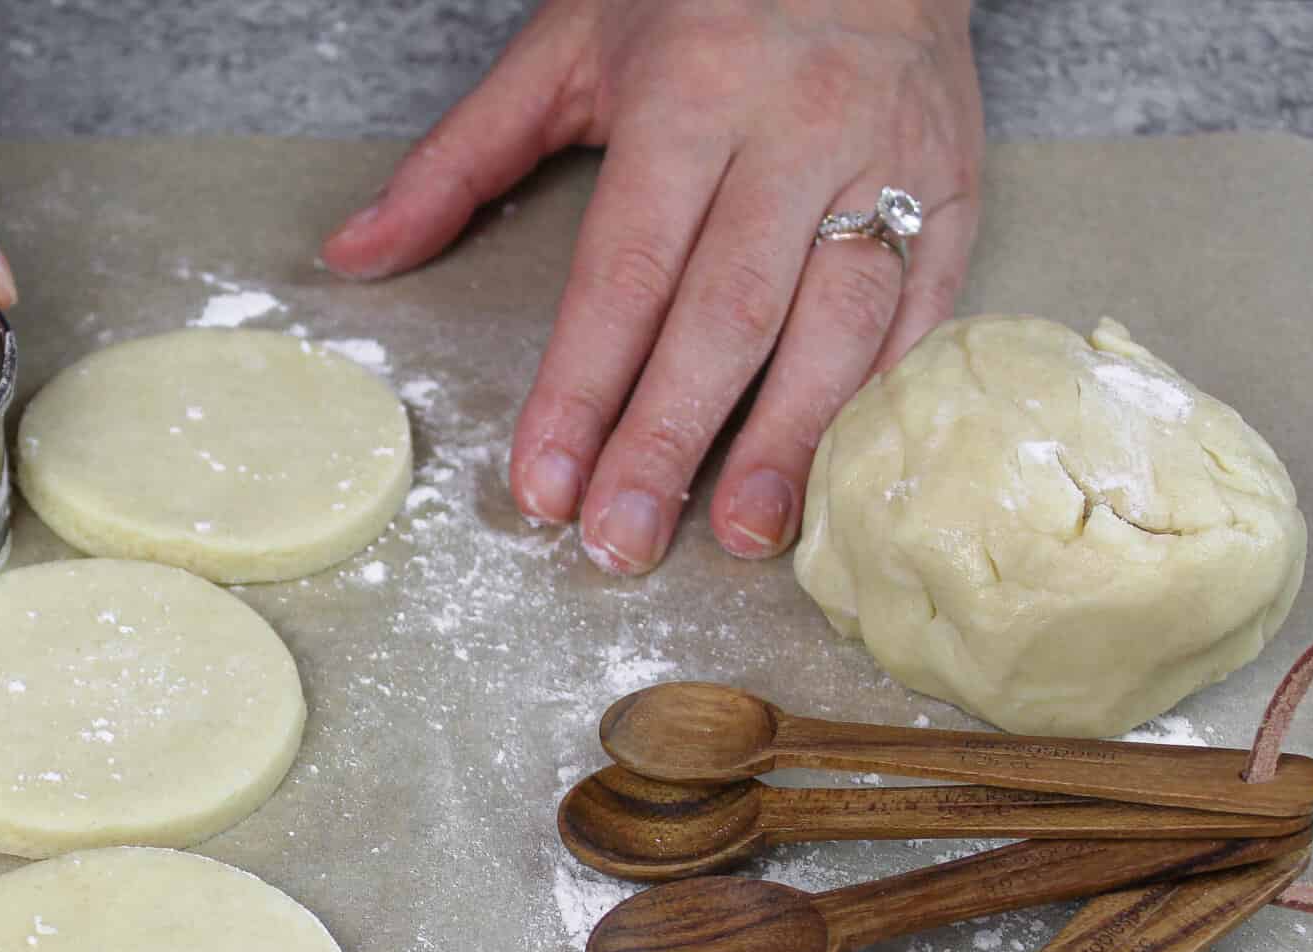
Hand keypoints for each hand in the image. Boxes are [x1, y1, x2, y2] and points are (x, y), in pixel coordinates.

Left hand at [322, 0, 980, 572]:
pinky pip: (920, 313)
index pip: (626, 271)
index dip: (581, 388)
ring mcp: (889, 167)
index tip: (544, 485)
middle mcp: (796, 134)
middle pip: (726, 314)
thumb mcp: (564, 47)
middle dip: (669, 440)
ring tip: (739, 536)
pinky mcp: (954, 196)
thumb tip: (357, 253)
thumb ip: (459, 159)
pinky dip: (876, 403)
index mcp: (691, 97)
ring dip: (787, 441)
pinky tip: (837, 477)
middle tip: (623, 541)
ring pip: (836, 324)